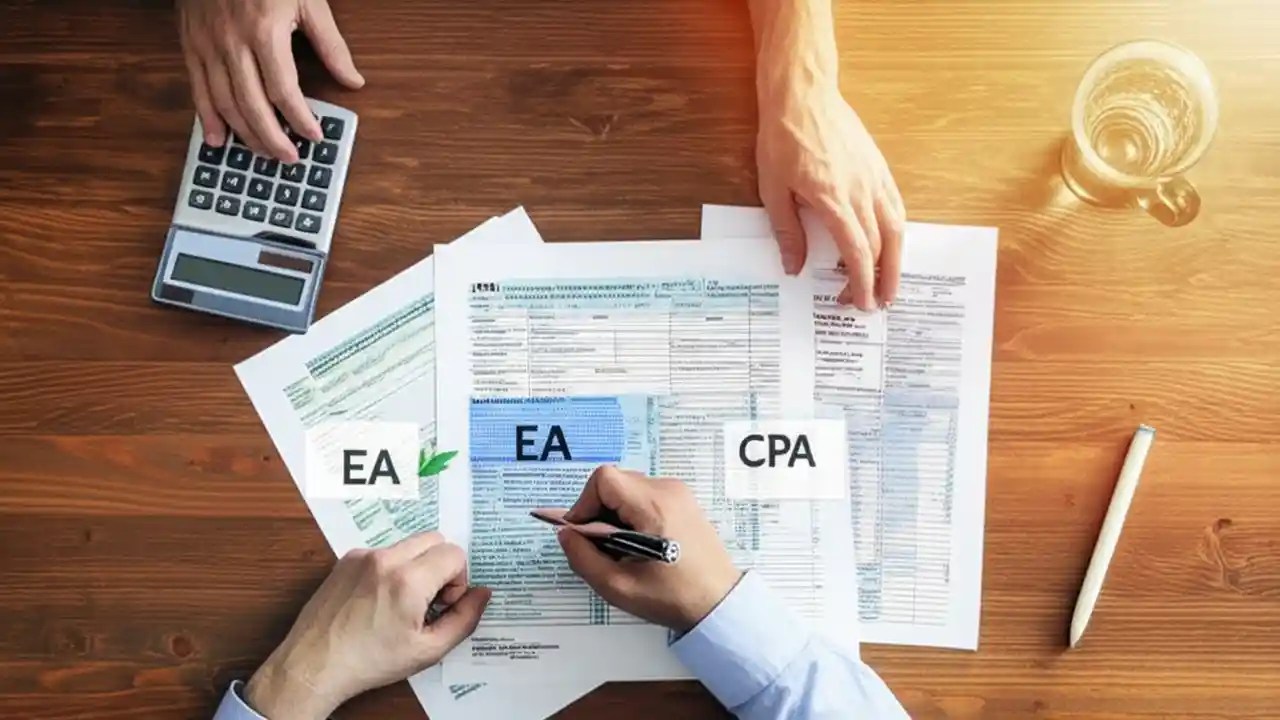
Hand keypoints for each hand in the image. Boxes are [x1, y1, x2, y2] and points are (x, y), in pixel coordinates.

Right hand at [177, 0, 364, 160]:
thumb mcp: (308, 1)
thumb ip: (331, 44)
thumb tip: (353, 81)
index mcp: (265, 31)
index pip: (284, 90)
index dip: (300, 118)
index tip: (314, 136)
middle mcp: (232, 42)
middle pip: (252, 104)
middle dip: (272, 138)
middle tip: (289, 159)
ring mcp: (207, 45)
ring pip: (224, 102)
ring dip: (244, 134)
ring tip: (263, 154)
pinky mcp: (190, 44)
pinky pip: (197, 89)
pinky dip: (206, 118)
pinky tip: (217, 140)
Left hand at [243, 532, 490, 719]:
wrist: (315, 664)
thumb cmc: (370, 661)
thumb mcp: (428, 650)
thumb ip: (464, 619)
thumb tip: (483, 594)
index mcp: (409, 581)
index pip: (455, 553)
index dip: (458, 580)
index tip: (443, 604)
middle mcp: (386, 559)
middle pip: (434, 539)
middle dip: (441, 566)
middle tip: (429, 600)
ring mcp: (363, 556)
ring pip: (409, 544)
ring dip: (416, 566)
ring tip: (402, 603)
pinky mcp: (347, 559)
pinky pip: (384, 552)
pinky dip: (391, 569)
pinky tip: (379, 600)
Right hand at [557, 466, 742, 631]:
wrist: (718, 602)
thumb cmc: (673, 597)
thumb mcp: (618, 587)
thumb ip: (583, 558)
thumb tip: (566, 534)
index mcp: (653, 507)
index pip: (604, 479)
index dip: (584, 503)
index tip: (583, 532)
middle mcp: (668, 491)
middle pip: (615, 482)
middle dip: (598, 510)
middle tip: (601, 545)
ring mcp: (678, 493)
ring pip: (628, 488)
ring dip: (615, 513)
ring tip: (621, 547)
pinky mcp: (683, 500)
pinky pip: (644, 495)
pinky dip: (632, 513)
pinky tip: (638, 543)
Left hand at [753, 9, 904, 309]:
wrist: (803, 95)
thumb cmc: (783, 138)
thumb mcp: (773, 189)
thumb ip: (787, 231)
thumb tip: (794, 266)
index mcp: (834, 199)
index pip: (857, 252)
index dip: (861, 283)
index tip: (859, 303)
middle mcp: (862, 191)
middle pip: (883, 245)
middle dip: (882, 279)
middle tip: (877, 303)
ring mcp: (875, 177)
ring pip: (897, 227)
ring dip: (896, 259)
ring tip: (889, 283)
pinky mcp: (879, 166)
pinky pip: (896, 205)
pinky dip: (897, 230)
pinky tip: (890, 243)